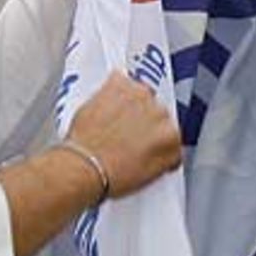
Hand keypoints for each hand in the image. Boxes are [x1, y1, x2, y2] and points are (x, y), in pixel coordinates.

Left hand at [67, 71, 180, 196]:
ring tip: (111, 121)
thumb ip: (165, 156)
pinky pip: (119, 80)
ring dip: (129, 103)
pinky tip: (103, 107)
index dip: (154, 136)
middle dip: (143, 120)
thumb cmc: (111, 175)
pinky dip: (112, 90)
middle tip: (124, 134)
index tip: (144, 141)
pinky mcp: (119, 84)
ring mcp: (140, 96)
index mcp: (172, 136)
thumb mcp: (150, 175)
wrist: (84, 167)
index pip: (169, 130)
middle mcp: (161, 112)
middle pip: (155, 110)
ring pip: (139, 93)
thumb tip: (163, 149)